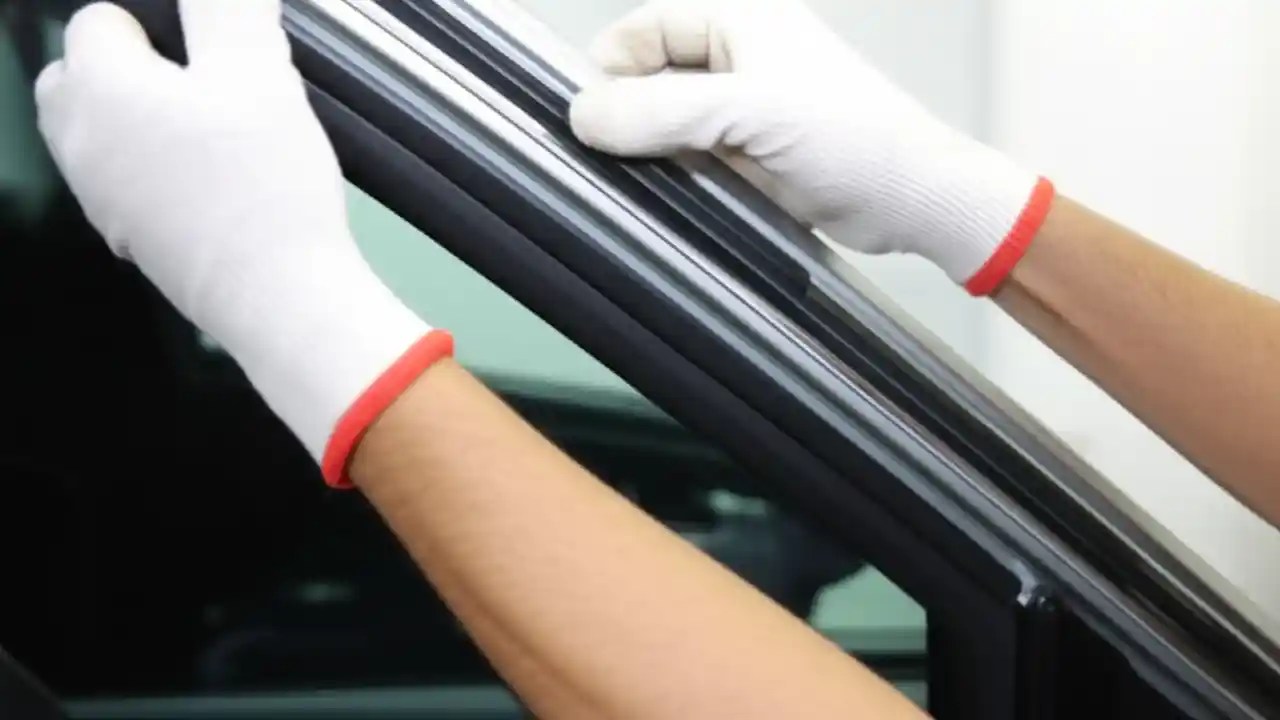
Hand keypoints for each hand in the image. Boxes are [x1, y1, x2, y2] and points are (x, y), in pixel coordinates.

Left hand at [35, 1, 451, 485]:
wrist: (281, 297)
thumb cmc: (266, 187)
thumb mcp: (261, 73)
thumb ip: (228, 10)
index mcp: (97, 88)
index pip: (99, 19)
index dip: (162, 28)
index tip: (214, 59)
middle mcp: (79, 142)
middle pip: (79, 77)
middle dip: (134, 73)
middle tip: (207, 95)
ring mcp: (98, 198)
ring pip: (101, 133)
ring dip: (145, 125)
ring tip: (217, 142)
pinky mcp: (128, 240)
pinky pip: (126, 184)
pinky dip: (157, 176)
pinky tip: (216, 191)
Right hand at [569, 0, 1053, 294]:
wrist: (908, 198)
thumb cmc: (852, 139)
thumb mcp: (747, 113)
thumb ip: (661, 112)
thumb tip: (586, 114)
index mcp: (740, 22)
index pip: (647, 28)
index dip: (610, 65)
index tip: (584, 112)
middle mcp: (738, 60)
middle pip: (650, 76)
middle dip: (626, 111)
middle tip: (606, 152)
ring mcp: (742, 111)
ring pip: (665, 122)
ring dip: (648, 148)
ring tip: (638, 177)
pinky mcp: (748, 156)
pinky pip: (689, 159)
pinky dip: (672, 174)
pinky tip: (669, 194)